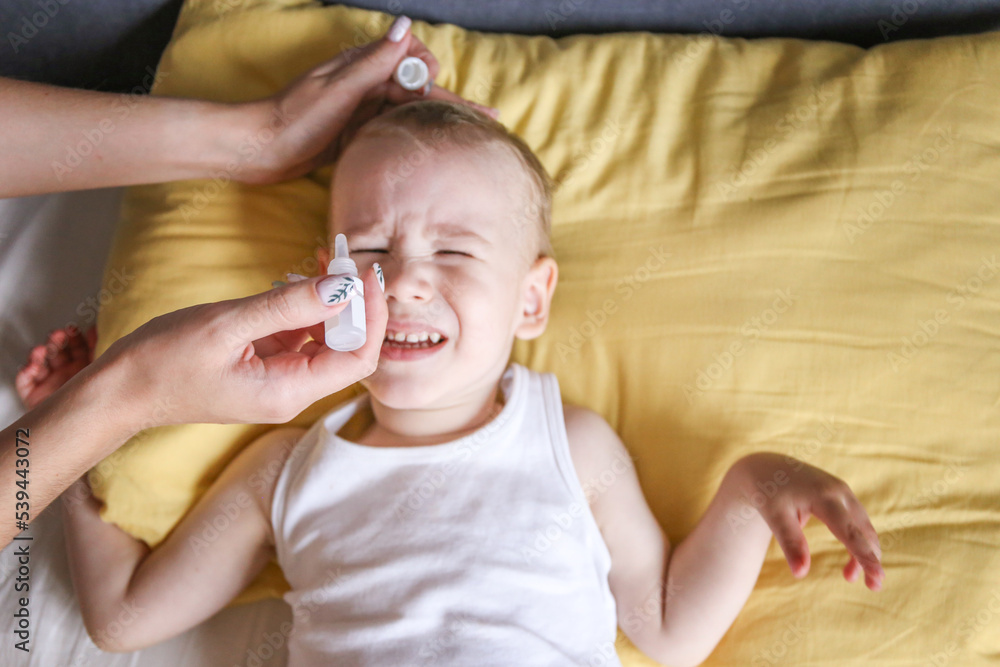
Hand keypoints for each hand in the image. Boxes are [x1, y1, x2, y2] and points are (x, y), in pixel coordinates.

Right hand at [99, 267, 386, 425]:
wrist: (122, 390)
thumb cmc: (164, 362)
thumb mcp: (227, 325)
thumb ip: (287, 306)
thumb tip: (341, 288)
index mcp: (289, 391)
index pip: (359, 358)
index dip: (372, 316)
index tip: (367, 275)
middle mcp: (292, 392)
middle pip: (348, 348)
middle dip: (352, 303)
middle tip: (342, 259)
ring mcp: (280, 380)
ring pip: (325, 340)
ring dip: (329, 302)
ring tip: (322, 261)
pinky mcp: (266, 367)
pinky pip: (299, 337)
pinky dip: (304, 309)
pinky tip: (296, 282)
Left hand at [236, 15, 498, 184]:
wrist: (259, 149)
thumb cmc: (294, 119)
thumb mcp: (339, 89)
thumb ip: (376, 61)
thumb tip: (406, 27)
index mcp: (363, 68)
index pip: (412, 66)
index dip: (435, 78)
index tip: (452, 93)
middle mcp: (365, 85)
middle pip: (417, 91)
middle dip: (451, 102)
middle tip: (488, 118)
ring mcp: (361, 109)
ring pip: (409, 111)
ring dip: (437, 120)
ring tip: (470, 137)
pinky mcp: (355, 132)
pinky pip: (393, 129)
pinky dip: (415, 135)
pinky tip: (431, 149)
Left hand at [731, 452, 884, 590]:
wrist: (764, 467)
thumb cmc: (767, 492)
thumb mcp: (774, 517)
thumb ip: (790, 543)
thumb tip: (800, 574)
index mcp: (824, 496)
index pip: (850, 532)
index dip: (865, 556)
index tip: (878, 578)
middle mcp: (840, 492)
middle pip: (863, 530)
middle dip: (871, 558)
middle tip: (873, 587)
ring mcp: (842, 492)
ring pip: (863, 527)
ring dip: (865, 552)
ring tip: (850, 578)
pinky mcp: (841, 495)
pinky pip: (856, 522)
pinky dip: (857, 542)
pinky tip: (850, 561)